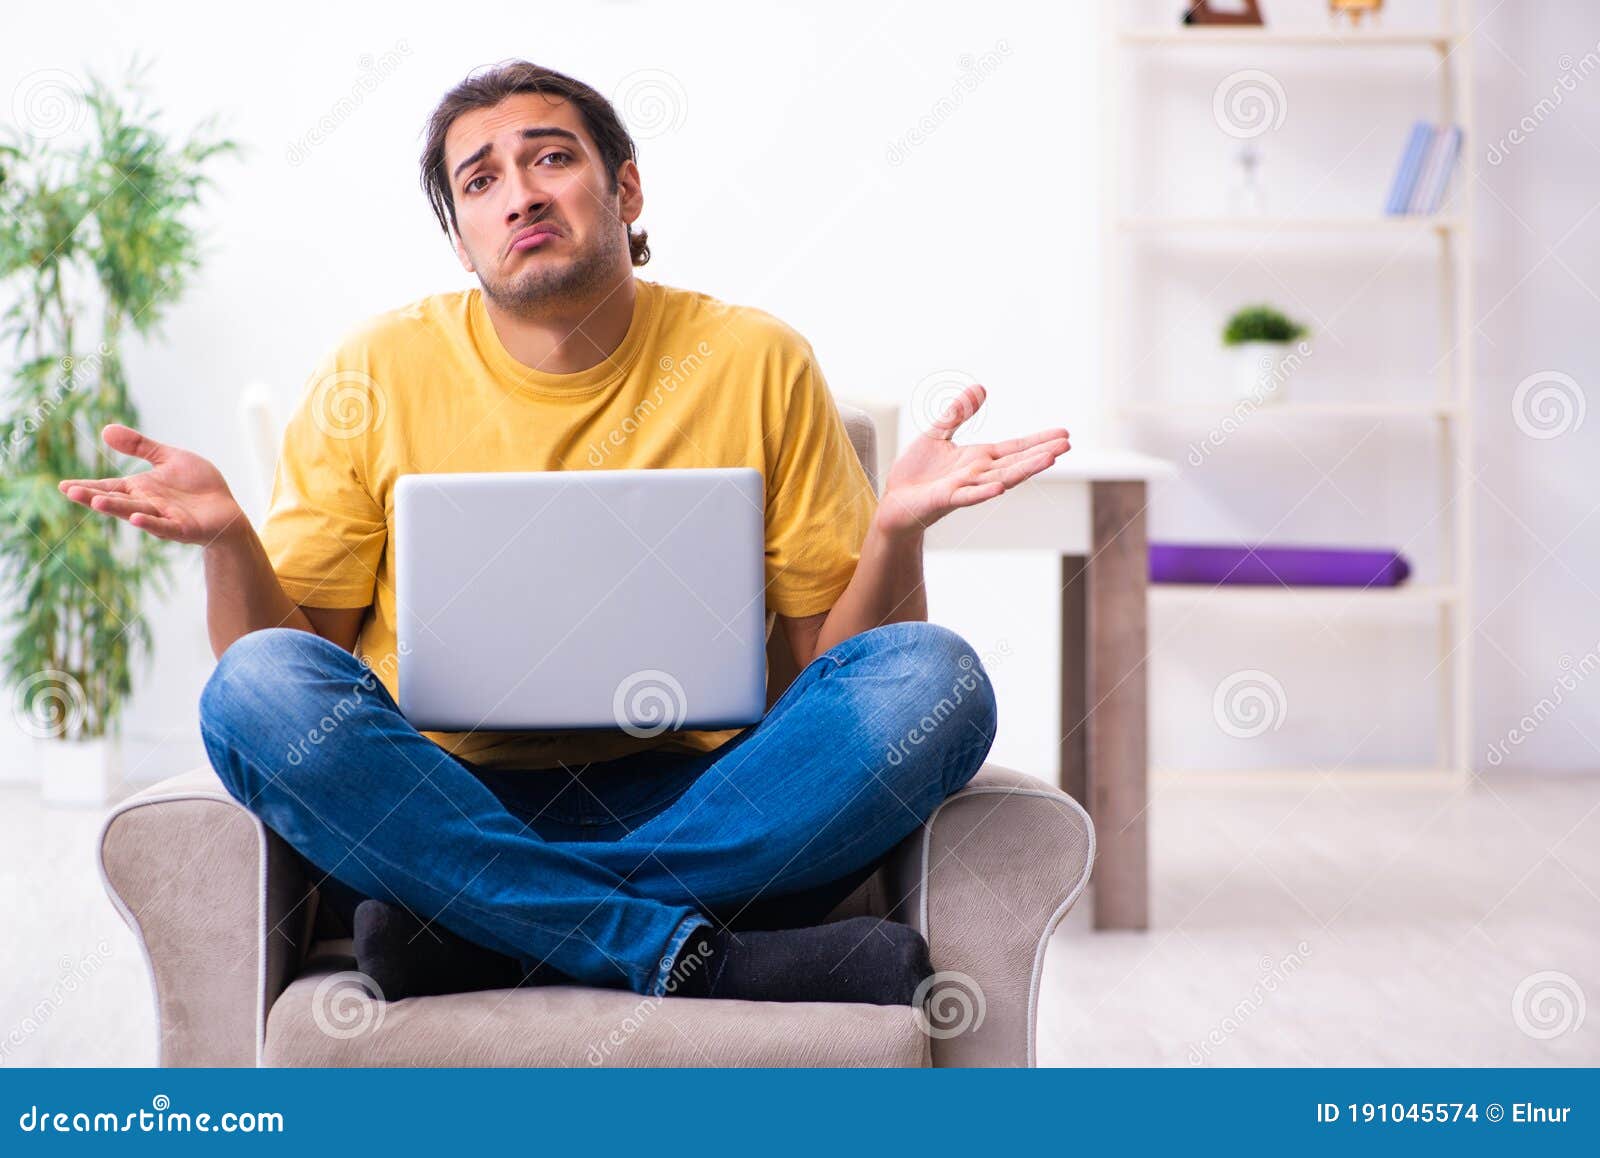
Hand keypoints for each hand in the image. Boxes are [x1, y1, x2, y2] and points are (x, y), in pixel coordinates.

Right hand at [58, 424, 246, 544]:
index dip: (87, 487)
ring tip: (97, 502)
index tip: (63, 486)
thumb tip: (105, 429)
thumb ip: (140, 446)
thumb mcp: (169, 458)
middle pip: (116, 500)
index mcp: (140, 488)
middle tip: (69, 492)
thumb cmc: (198, 485)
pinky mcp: (182, 528)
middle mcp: (146, 504)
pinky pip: (164, 525)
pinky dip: (150, 523)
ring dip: (117, 508)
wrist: (226, 510)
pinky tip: (136, 518)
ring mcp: (163, 517)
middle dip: (93, 497)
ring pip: (136, 512)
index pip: (108, 487)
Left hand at [876, 383, 1069, 536]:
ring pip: (1000, 478)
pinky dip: (983, 493)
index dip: (1038, 441)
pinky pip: (968, 496)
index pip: (1015, 448)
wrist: (894, 501)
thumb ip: (958, 413)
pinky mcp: (946, 499)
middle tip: (1067, 444)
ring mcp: (964, 487)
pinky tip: (1001, 488)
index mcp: (978, 459)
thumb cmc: (916, 472)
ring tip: (1049, 459)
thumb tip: (981, 388)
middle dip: (1041, 453)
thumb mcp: (938, 433)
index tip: (1064, 435)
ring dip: (1024, 470)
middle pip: (1015, 462)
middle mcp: (978, 474)